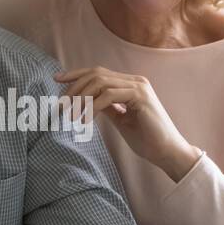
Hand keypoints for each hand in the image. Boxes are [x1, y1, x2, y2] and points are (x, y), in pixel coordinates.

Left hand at [54, 66, 200, 179]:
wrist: (167, 152)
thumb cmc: (146, 139)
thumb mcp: (120, 120)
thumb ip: (107, 107)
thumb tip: (87, 100)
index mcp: (130, 84)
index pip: (98, 72)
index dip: (76, 74)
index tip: (57, 79)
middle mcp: (135, 81)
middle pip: (96, 74)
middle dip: (74, 88)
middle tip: (60, 105)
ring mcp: (139, 87)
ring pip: (100, 82)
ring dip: (81, 98)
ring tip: (70, 114)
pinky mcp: (141, 97)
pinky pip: (109, 95)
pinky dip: (93, 107)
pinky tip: (85, 120)